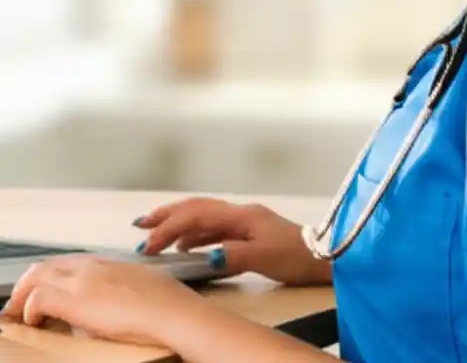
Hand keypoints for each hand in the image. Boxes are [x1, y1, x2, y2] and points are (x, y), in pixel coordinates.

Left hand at [1, 254, 212, 346]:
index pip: (68, 263)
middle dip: (27, 282)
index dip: (50, 275)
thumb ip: (120, 291)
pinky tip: (31, 321)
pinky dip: (28, 309)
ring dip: (21, 294)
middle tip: (18, 299)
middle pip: (46, 266)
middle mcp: (90, 267)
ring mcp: (81, 281)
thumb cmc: (167, 305)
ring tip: (15, 311)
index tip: (43, 287)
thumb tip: (112, 305)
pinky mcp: (74, 300)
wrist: (172, 311)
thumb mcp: (141, 288)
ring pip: (36, 276)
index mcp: (107, 263)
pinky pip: (38, 299)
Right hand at [134, 198, 330, 285]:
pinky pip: (214, 228)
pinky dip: (195, 234)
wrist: (325, 257)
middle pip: (196, 208)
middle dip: (166, 216)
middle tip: (140, 225)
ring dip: (178, 224)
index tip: (149, 244)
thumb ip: (233, 255)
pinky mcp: (249, 232)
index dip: (169, 228)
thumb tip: (204, 254)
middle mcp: (241, 212)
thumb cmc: (297, 257)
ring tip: (156, 235)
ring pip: (203, 216)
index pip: (196, 216)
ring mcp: (245, 221)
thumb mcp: (265, 258)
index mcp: (242, 215)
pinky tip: (188, 247)